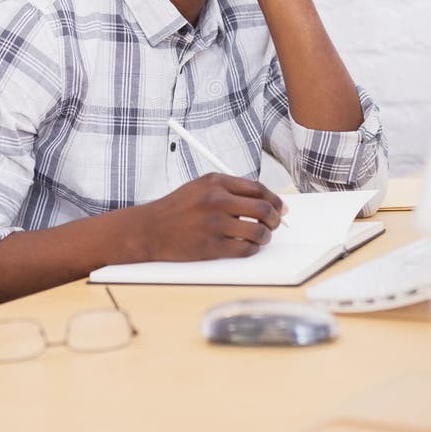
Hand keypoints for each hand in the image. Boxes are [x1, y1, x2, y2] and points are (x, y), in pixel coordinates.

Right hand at [136, 173, 287, 261]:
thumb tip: (263, 200)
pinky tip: (247, 247)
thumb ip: (229, 190)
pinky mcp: (211, 246)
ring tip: (261, 237)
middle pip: (263, 209)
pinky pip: (245, 249)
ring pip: (258, 231)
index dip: (274, 199)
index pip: (258, 189)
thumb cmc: (176, 209)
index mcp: (215, 182)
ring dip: (265, 236)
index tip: (281, 207)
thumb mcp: (200, 187)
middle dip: (275, 218)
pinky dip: (252, 249)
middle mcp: (216, 201)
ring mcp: (214, 224)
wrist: (150, 229)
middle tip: (275, 224)